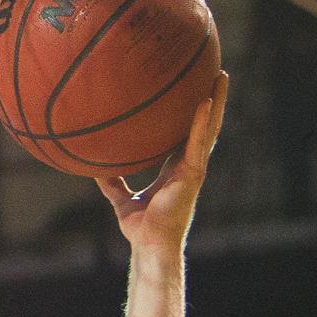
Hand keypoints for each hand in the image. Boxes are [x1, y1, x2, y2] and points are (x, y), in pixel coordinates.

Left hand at [97, 70, 228, 257]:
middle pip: (204, 125)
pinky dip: (203, 123)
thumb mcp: (121, 198)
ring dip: (217, 102)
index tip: (194, 91)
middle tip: (216, 73)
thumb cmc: (140, 226)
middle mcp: (188, 164)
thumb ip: (112, 181)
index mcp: (175, 168)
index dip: (192, 114)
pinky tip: (206, 102)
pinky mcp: (192, 174)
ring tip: (221, 76)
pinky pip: (199, 143)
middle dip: (212, 99)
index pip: (186, 134)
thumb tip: (95, 167)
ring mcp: (193, 168)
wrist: (149, 243)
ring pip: (209, 129)